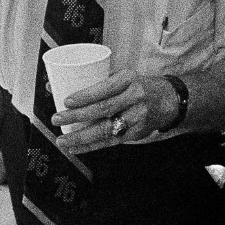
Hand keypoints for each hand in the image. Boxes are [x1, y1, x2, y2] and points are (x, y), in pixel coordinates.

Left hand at [52, 72, 178, 153]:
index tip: (67, 101)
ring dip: (81, 137)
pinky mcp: (136, 133)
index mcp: (129, 79)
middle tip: (57, 118)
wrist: (169, 100)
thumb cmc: (137, 86)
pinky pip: (110, 142)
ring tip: (62, 140)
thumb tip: (55, 86)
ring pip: (106, 129)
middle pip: (103, 109)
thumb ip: (96, 82)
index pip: (106, 88)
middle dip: (77, 116)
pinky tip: (76, 148)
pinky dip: (91, 146)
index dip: (86, 96)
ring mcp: (137, 117)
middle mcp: (135, 98)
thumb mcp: (122, 76)